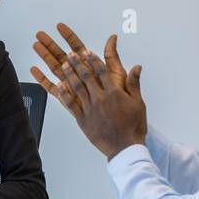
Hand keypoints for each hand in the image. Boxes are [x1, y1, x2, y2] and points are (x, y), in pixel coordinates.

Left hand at [31, 30, 146, 158]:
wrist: (125, 147)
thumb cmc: (133, 127)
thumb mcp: (138, 103)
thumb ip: (134, 83)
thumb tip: (136, 67)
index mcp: (113, 93)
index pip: (101, 71)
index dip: (93, 59)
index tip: (86, 52)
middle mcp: (100, 98)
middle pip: (86, 76)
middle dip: (77, 63)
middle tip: (70, 54)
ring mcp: (90, 109)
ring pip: (76, 87)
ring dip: (69, 74)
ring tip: (63, 65)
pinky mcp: (83, 119)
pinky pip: (71, 104)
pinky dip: (64, 94)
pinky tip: (59, 86)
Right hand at [33, 23, 131, 96]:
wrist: (117, 122)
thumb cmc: (120, 100)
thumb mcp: (117, 73)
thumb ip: (112, 56)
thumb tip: (113, 38)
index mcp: (91, 67)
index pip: (77, 47)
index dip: (68, 36)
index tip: (60, 27)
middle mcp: (80, 75)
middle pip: (62, 56)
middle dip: (51, 44)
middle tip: (41, 34)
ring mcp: (72, 86)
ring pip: (55, 68)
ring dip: (45, 57)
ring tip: (36, 46)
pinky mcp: (67, 99)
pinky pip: (52, 89)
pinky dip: (43, 80)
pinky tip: (35, 70)